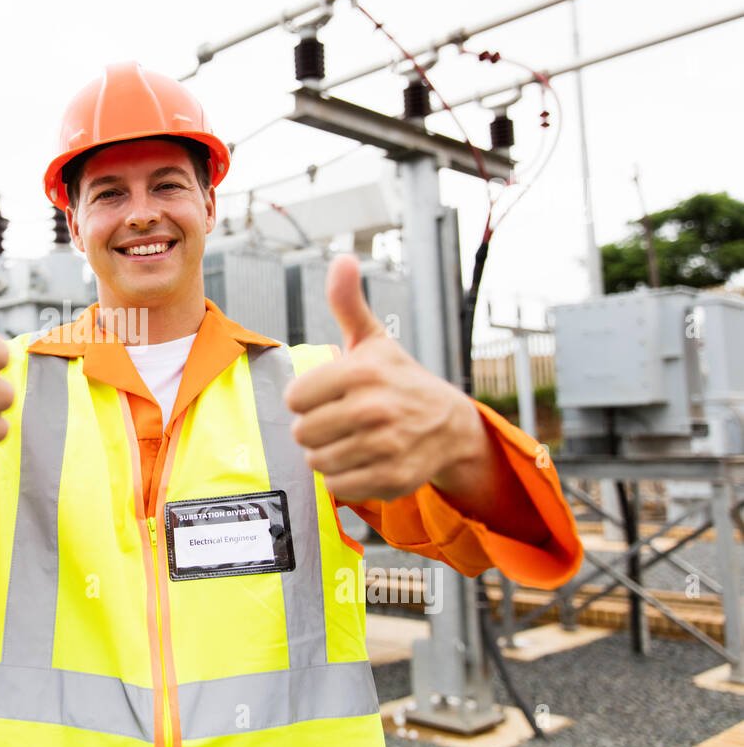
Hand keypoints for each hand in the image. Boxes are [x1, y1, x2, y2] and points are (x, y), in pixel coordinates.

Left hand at [283, 253, 481, 502]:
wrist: (450, 425)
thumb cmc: (399, 378)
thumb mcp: (374, 339)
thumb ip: (348, 302)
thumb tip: (341, 259)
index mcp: (361, 372)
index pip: (295, 398)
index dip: (305, 400)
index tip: (325, 397)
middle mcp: (374, 409)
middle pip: (302, 433)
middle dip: (313, 429)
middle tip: (337, 422)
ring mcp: (384, 446)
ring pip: (317, 462)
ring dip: (326, 454)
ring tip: (349, 441)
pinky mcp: (391, 478)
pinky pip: (338, 487)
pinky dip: (343, 478)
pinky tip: (360, 461)